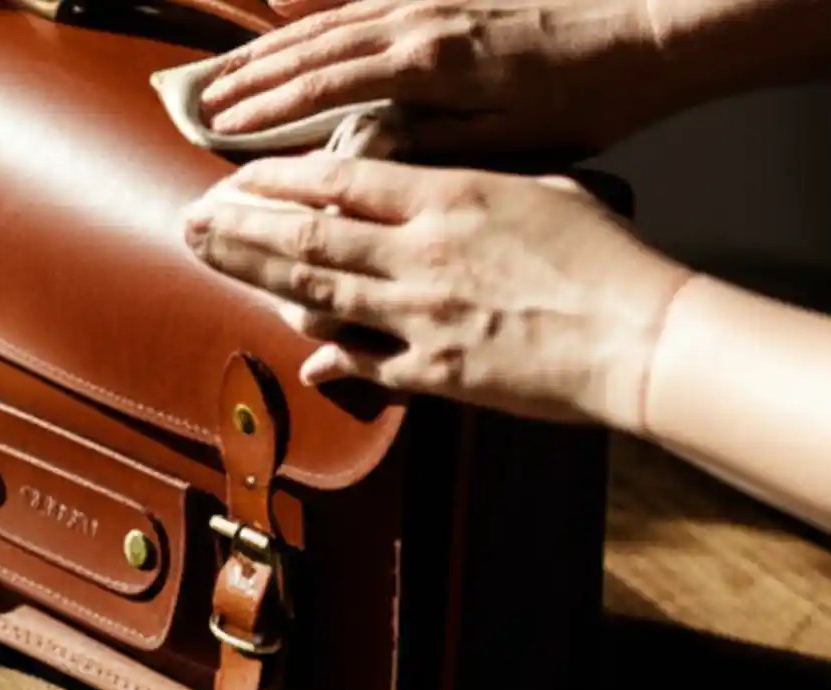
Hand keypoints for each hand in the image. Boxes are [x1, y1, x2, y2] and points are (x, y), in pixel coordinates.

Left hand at [182, 154, 692, 429]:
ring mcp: (420, 315)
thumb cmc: (604, 258)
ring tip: (207, 261)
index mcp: (447, 199)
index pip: (340, 181)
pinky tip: (295, 351)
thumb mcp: (540, 194)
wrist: (642, 335)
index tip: (240, 177)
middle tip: (188, 219)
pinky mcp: (433, 372)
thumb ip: (467, 197)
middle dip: (237, 226)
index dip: (279, 179)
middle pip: (305, 236)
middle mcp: (419, 254)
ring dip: (250, 275)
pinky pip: (362, 361)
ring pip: (314, 292)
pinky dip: (325, 354)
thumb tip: (416, 208)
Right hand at [200, 0, 673, 156]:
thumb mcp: (512, 139)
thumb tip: (362, 146)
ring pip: (329, 21)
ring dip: (272, 46)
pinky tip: (287, 13)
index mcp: (432, 63)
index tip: (220, 128)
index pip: (326, 87)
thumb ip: (431, 139)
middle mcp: (420, 22)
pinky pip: (361, 0)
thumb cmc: (588, 95)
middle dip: (251, 75)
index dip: (267, 109)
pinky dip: (314, 11)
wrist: (649, 31)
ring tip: (227, 69)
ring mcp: (430, 1)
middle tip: (199, 99)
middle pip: (313, 46)